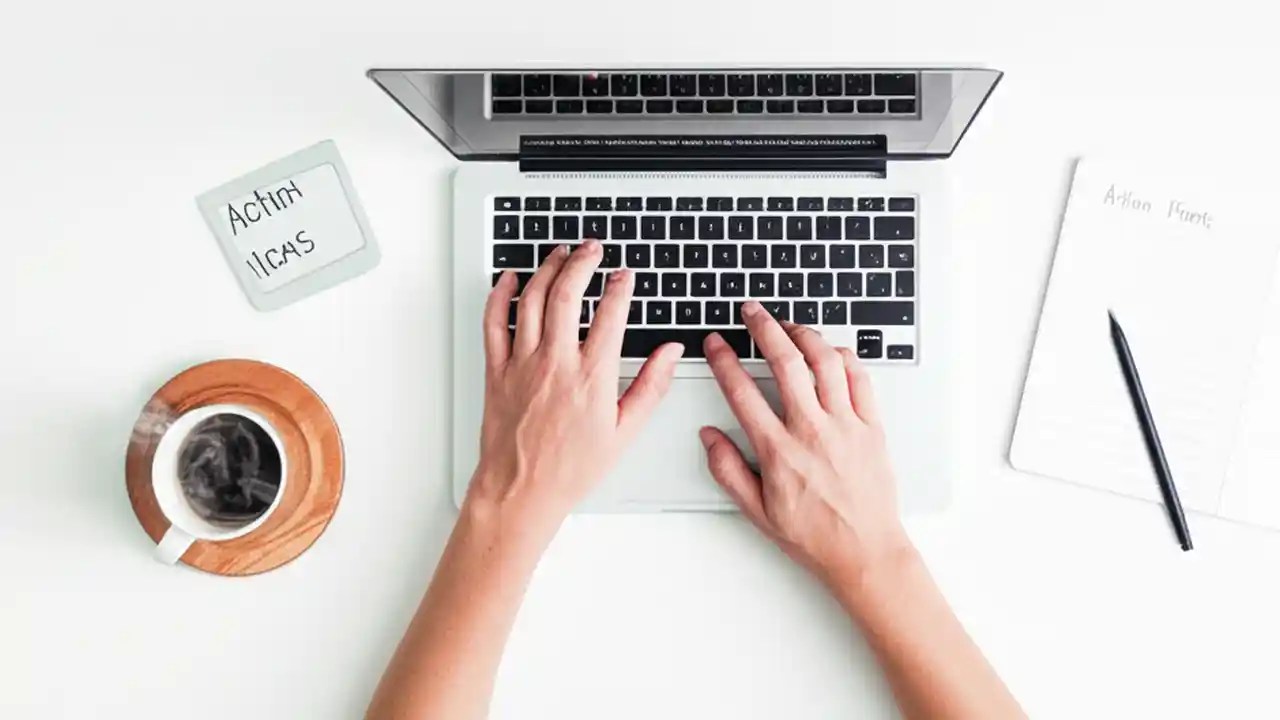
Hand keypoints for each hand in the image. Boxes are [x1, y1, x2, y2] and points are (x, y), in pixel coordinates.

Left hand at [469, 241, 683, 535]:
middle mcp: (556, 364)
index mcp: (592, 378)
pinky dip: (500, 295)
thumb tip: (669, 353)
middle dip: (582, 262)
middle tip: (591, 249)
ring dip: (547, 269)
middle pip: (567, 294)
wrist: (521, 491)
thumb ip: (650, 386)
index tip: (624, 275)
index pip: (610, 314)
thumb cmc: (570, 469)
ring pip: (531, 300)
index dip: (620, 287)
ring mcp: (523, 364)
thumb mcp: (624, 432)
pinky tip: (509, 279)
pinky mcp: (496, 371)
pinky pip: (494, 323)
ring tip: (559, 254)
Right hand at [699, 301, 909, 592]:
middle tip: (751, 312)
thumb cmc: (814, 536)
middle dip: (764, 328)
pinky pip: (860, 378)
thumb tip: (709, 437)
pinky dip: (844, 357)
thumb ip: (728, 470)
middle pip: (785, 362)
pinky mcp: (872, 427)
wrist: (865, 552)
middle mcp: (812, 431)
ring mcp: (846, 425)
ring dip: (804, 335)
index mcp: (779, 451)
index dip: (724, 361)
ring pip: (825, 361)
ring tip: (788, 325)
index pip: (742, 392)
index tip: (715, 345)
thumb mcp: (757, 511)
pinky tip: (830, 351)